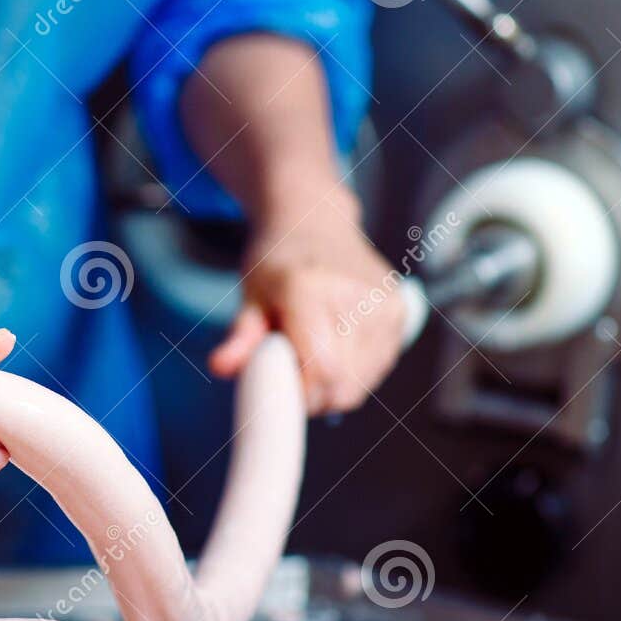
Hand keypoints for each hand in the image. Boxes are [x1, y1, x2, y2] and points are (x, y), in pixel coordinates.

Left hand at [209, 193, 404, 414]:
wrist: (315, 223)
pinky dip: (356, 373)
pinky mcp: (401, 310)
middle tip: (293, 375)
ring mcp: (384, 304)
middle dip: (315, 397)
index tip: (282, 392)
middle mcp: (355, 296)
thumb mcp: (251, 296)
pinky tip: (337, 346)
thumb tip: (220, 367)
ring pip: (363, 383)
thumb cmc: (278, 261)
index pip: (320, 370)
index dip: (301, 396)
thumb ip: (240, 337)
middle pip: (343, 385)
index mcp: (311, 289)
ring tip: (313, 354)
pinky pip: (379, 368)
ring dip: (335, 387)